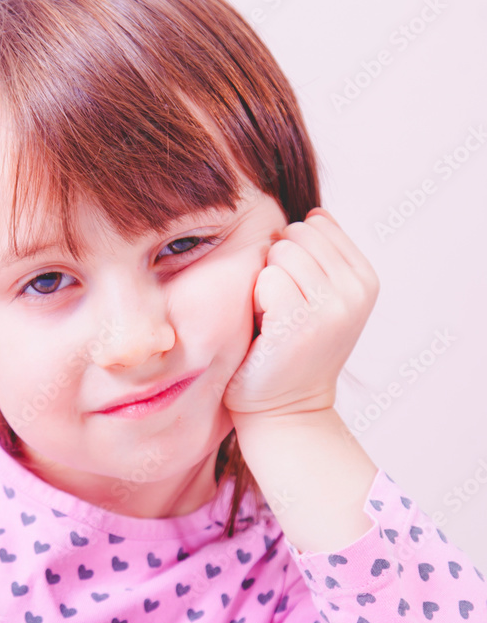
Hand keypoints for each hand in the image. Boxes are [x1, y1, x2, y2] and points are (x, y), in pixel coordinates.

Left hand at [223, 208, 378, 419]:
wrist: (283, 409)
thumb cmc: (288, 350)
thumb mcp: (319, 296)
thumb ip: (320, 254)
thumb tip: (314, 212)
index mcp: (365, 278)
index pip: (316, 223)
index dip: (291, 254)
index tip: (294, 293)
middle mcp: (356, 290)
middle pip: (295, 234)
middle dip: (276, 265)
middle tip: (279, 309)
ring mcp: (333, 306)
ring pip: (280, 252)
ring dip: (264, 283)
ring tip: (273, 319)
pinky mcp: (301, 322)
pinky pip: (266, 278)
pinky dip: (256, 300)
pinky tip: (264, 329)